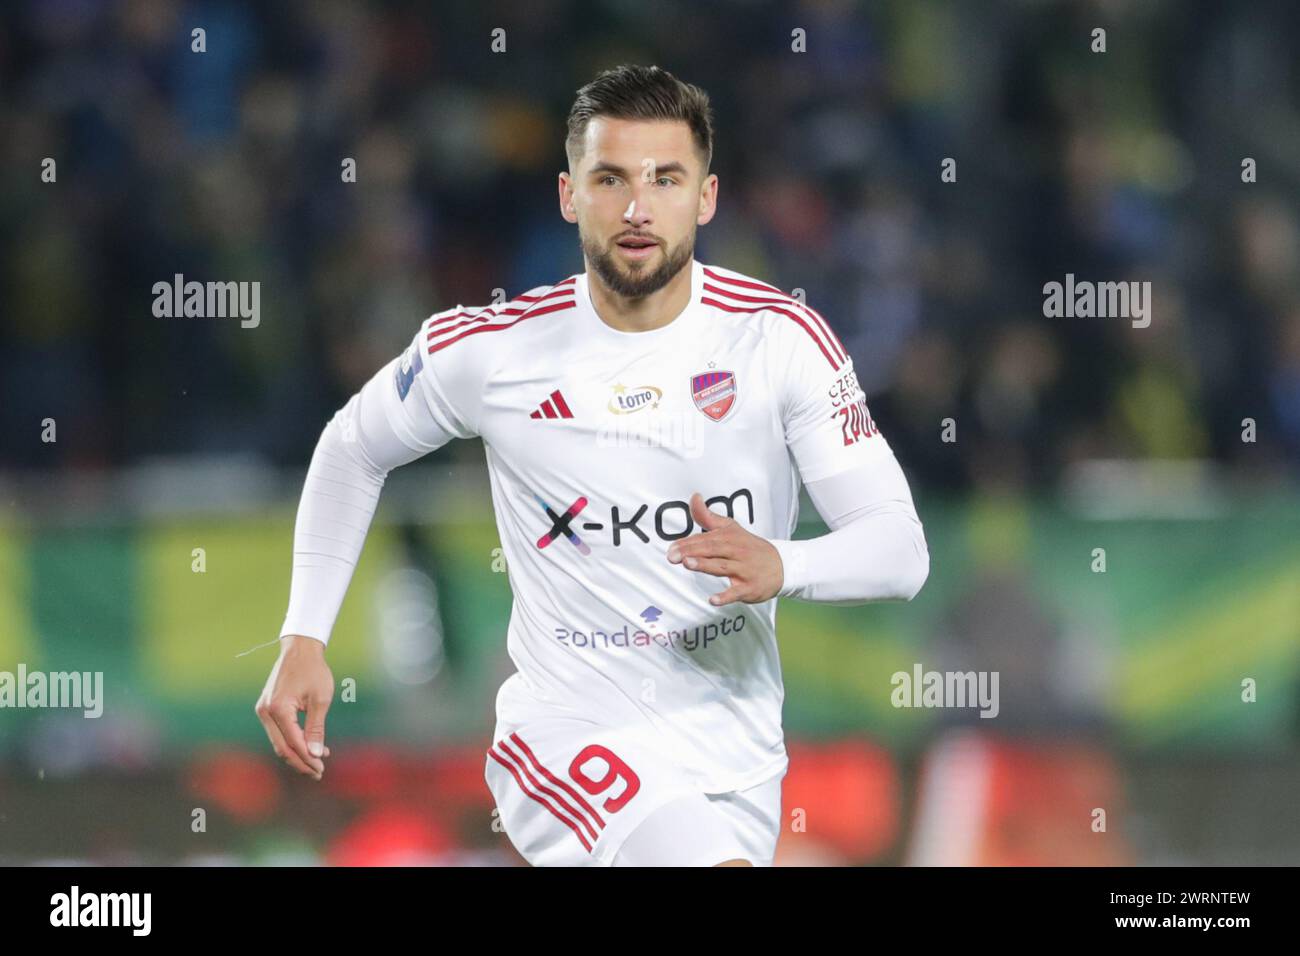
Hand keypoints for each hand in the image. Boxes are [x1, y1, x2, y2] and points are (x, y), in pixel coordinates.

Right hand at [255, 635, 333, 778]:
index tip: (321, 769)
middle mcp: (266, 712)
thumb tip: (315, 754)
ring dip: (297, 753)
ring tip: (317, 761)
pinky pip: (278, 732)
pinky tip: (309, 746)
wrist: (300, 649)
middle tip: (319, 772)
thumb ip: (316, 728)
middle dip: (301, 762)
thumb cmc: (314, 670)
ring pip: (278, 742)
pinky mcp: (266, 708)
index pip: (293, 743)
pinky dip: (292, 741)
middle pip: (282, 748)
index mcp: (278, 709)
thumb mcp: (321, 699)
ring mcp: (263, 710)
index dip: (307, 759)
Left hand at [666, 492, 783, 605]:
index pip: (705, 539)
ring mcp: (744, 570)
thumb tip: (694, 497)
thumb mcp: (731, 529)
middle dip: (692, 552)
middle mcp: (736, 552)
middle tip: (672, 556)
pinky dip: (725, 596)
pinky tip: (712, 600)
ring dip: (705, 565)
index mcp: (729, 538)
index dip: (687, 543)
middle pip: (712, 550)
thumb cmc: (749, 547)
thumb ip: (708, 517)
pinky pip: (737, 592)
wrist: (782, 565)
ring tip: (688, 564)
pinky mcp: (750, 587)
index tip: (671, 548)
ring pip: (723, 567)